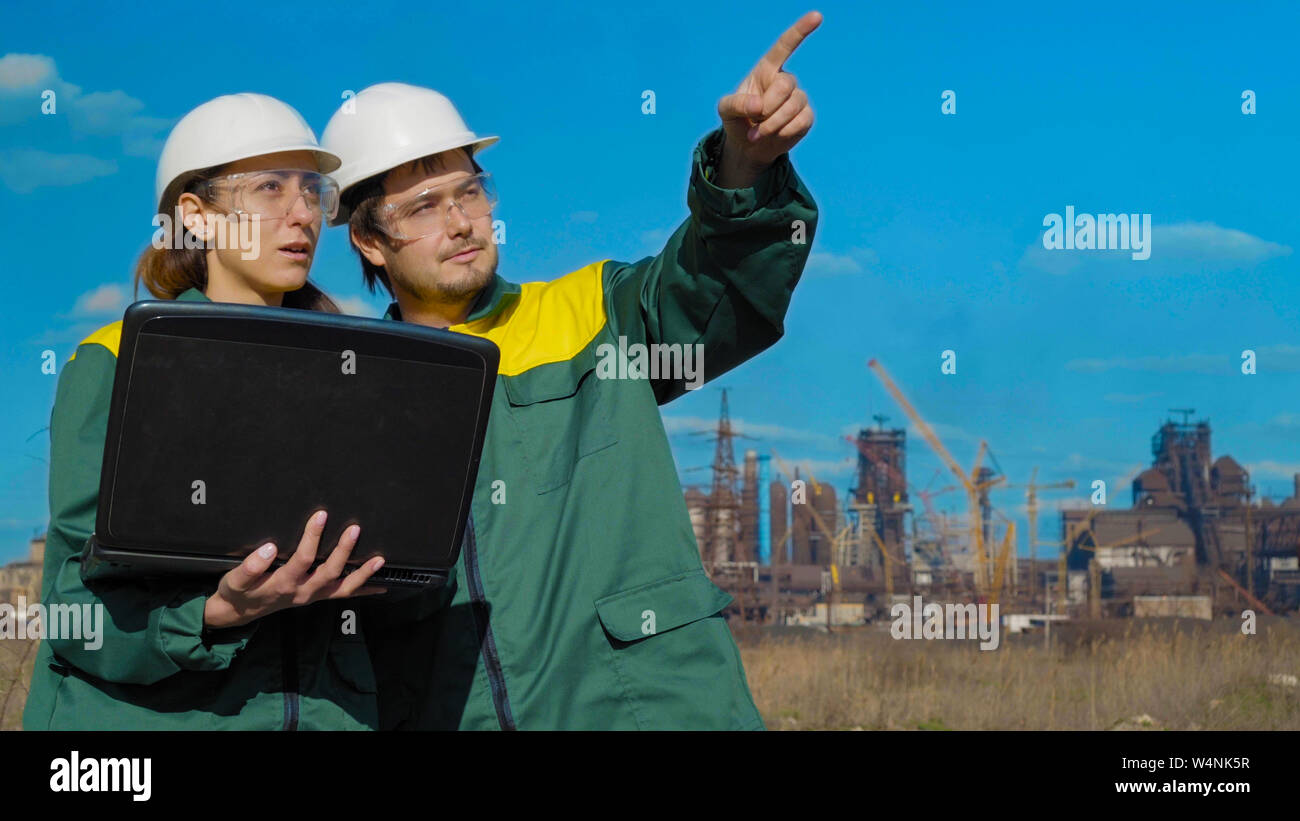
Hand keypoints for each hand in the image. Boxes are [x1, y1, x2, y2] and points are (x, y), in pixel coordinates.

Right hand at [203, 510, 385, 629]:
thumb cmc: (240, 592)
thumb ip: (250, 567)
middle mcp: (302, 592)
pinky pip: (344, 595)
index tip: (319, 516)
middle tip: (354, 529)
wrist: (241, 611)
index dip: (312, 537)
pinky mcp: (318, 597)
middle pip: (329, 572)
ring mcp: (313, 596)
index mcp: (283, 584)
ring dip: (362, 574)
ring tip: (379, 560)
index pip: (302, 559)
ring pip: (343, 587)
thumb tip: (268, 549)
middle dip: (343, 550)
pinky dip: (363, 589)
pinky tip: (381, 584)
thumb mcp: (235, 581)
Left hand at [716, 11, 820, 186]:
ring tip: (758, 134)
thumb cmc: (737, 122)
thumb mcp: (725, 111)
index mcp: (766, 70)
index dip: (800, 31)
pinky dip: (784, 132)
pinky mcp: (806, 117)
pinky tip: (775, 136)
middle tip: (754, 120)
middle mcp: (785, 81)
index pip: (784, 46)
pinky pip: (801, 121)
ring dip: (772, 124)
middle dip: (768, 107)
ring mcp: (798, 98)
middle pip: (786, 84)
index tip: (816, 16)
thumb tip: (758, 105)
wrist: (749, 148)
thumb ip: (736, 104)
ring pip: (794, 106)